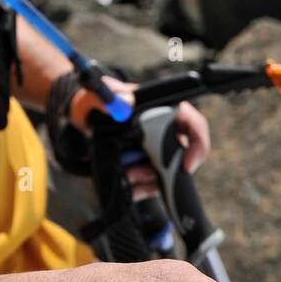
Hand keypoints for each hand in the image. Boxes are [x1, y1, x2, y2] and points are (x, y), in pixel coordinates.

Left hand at [70, 75, 211, 184]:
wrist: (83, 118)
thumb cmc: (95, 100)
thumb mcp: (97, 94)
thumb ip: (109, 93)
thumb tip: (126, 101)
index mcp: (162, 108)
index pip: (194, 124)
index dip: (198, 145)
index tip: (187, 166)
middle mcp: (165, 131)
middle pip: (182, 156)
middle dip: (166, 170)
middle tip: (140, 173)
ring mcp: (156, 150)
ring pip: (166, 173)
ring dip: (148, 180)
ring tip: (127, 175)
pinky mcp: (146, 166)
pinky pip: (152, 183)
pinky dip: (141, 188)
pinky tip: (129, 187)